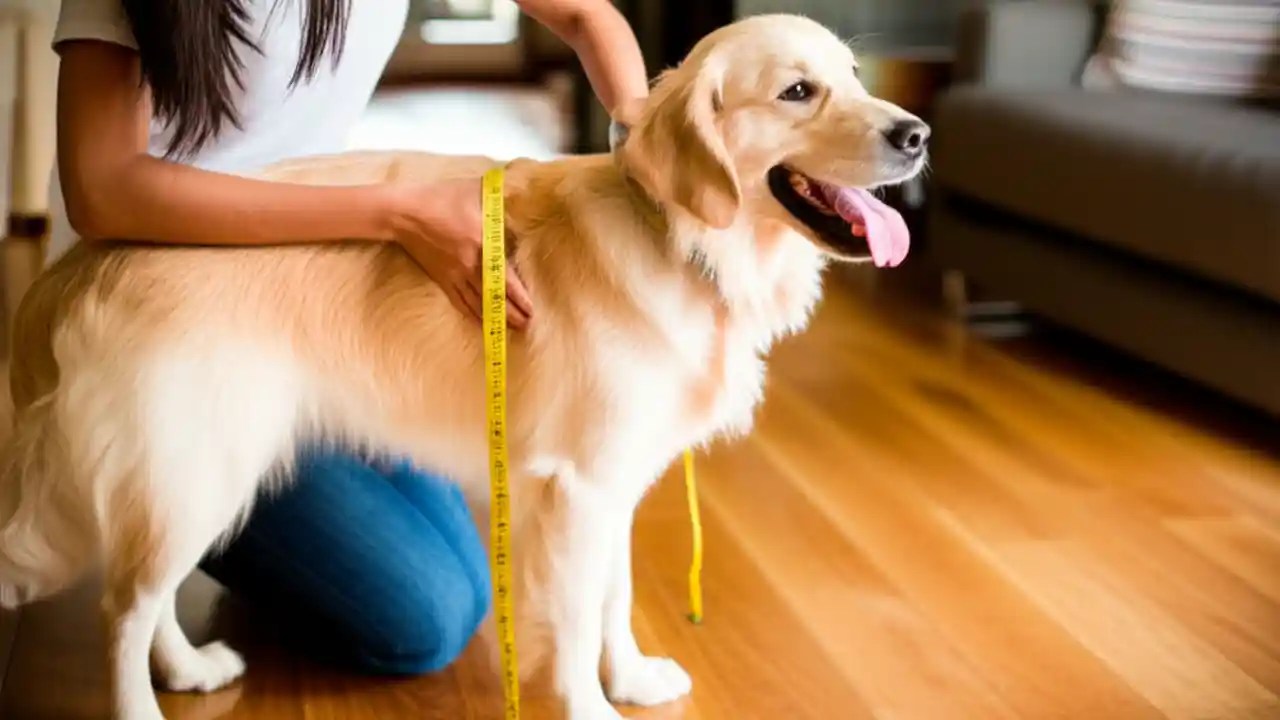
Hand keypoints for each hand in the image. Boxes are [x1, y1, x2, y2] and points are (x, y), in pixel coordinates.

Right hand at [386, 177, 532, 328]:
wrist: (405, 213)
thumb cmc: (441, 198)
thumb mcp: (476, 190)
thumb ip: (501, 192)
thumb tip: (523, 184)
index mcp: (481, 246)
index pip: (505, 279)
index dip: (519, 298)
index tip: (532, 310)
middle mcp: (469, 266)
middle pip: (494, 298)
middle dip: (512, 314)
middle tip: (527, 325)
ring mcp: (454, 275)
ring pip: (478, 304)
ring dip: (495, 319)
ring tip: (511, 329)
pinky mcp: (441, 279)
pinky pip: (459, 302)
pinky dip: (472, 315)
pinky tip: (481, 323)